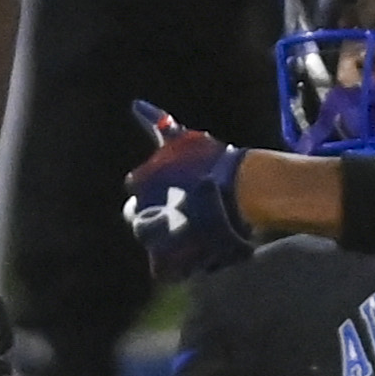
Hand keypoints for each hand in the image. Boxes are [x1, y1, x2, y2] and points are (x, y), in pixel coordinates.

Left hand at [123, 103, 256, 280]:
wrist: (240, 190)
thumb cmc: (210, 161)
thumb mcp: (181, 138)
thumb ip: (158, 122)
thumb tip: (135, 103)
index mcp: (140, 184)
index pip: (134, 188)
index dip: (151, 189)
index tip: (170, 188)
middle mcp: (143, 214)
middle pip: (139, 222)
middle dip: (154, 219)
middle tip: (179, 214)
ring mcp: (158, 242)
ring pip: (152, 249)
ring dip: (166, 244)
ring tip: (188, 237)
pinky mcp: (175, 264)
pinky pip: (167, 272)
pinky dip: (177, 268)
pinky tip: (192, 256)